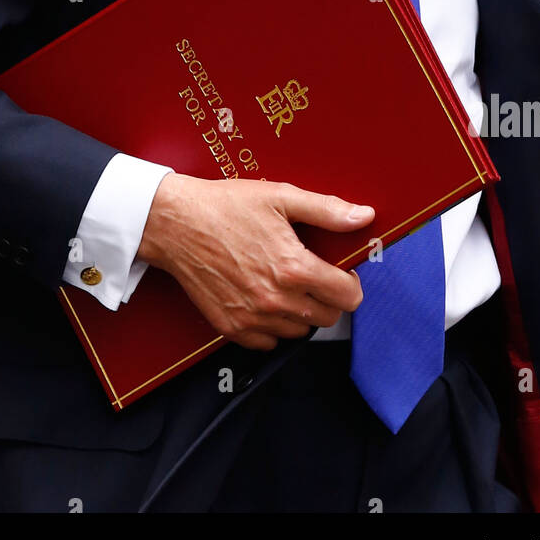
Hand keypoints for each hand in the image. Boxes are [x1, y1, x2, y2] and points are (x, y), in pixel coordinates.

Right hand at [137, 174, 372, 350]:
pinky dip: (273, 325)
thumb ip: (326, 210)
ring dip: (302, 312)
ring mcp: (252, 318)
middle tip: (312, 274)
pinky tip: (264, 298)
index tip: (339, 271)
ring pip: (300, 331)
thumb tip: (363, 217)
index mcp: (293, 268)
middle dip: (328, 297)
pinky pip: (269, 342)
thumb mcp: (280, 197)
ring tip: (285, 283)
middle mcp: (276, 299)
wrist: (175, 223)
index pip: (348, 297)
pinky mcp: (231, 327)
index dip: (350, 282)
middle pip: (328, 317)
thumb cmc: (225, 206)